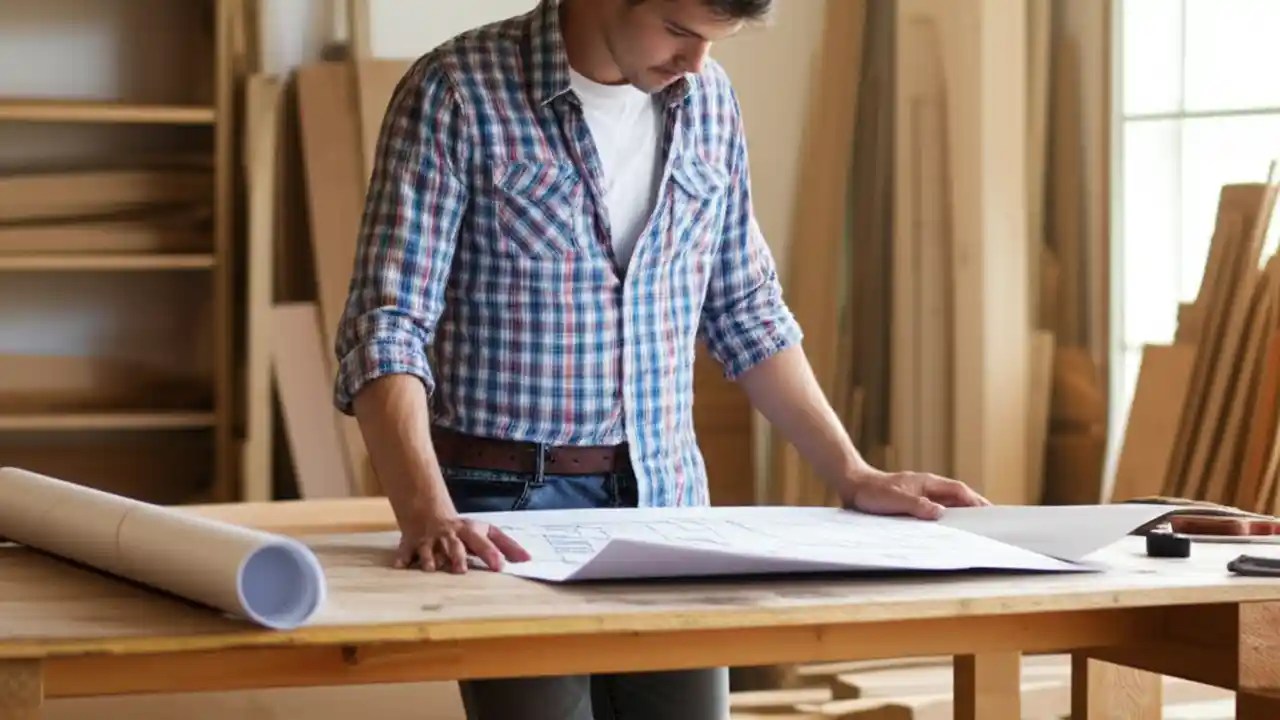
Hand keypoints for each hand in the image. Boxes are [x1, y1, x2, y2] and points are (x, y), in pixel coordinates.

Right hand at [393, 510, 530, 572]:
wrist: (429, 512)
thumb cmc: (463, 529)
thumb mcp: (486, 531)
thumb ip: (506, 545)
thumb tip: (528, 559)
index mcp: (468, 532)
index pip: (482, 541)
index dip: (491, 553)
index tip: (500, 566)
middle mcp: (449, 536)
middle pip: (454, 546)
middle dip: (457, 557)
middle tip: (461, 570)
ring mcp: (429, 540)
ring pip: (429, 550)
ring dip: (430, 559)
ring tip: (432, 568)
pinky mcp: (411, 545)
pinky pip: (405, 552)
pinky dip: (402, 559)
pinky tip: (400, 566)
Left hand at [838, 467, 989, 519]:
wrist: (854, 485)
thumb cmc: (873, 491)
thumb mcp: (896, 499)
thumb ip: (918, 506)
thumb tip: (940, 513)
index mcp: (928, 483)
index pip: (959, 491)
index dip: (975, 501)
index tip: (991, 512)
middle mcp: (927, 487)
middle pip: (957, 498)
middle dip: (974, 508)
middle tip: (990, 523)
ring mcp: (920, 494)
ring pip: (947, 504)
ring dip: (960, 515)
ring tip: (974, 530)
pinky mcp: (912, 503)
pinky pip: (934, 511)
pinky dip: (944, 519)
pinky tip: (947, 530)